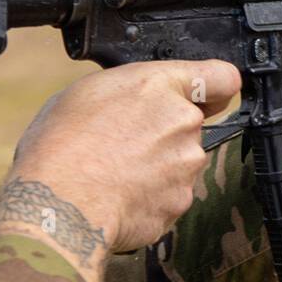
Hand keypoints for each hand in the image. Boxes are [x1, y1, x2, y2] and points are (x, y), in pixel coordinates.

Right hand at [0, 60, 240, 281]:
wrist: (59, 202)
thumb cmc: (62, 144)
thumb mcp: (87, 91)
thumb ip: (129, 92)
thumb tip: (134, 102)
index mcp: (160, 86)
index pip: (222, 77)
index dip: (213, 89)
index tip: (206, 96)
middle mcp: (183, 124)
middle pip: (189, 125)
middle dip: (164, 134)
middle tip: (124, 143)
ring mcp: (185, 167)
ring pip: (179, 162)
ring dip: (157, 167)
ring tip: (114, 173)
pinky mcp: (179, 204)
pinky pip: (168, 196)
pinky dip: (149, 197)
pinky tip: (117, 195)